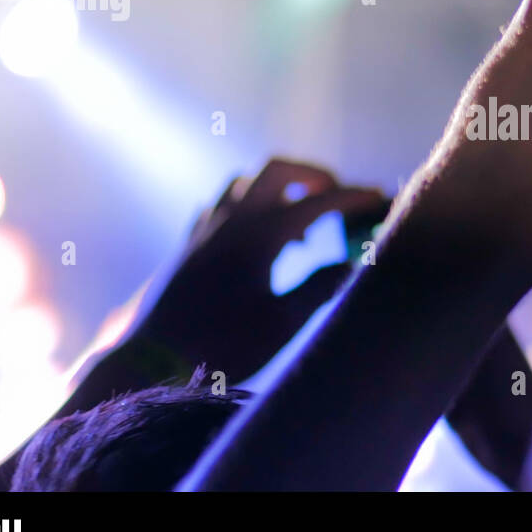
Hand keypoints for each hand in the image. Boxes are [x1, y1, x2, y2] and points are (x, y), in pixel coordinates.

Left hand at [127, 158, 384, 381]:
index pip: (319, 201)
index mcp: (260, 234)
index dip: (354, 197)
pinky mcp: (188, 245)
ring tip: (299, 221)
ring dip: (278, 189)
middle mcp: (232, 219)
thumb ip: (321, 287)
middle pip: (277, 170)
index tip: (380, 198)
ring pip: (245, 183)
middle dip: (313, 176)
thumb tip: (352, 261)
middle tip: (338, 197)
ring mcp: (206, 229)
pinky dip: (249, 208)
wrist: (151, 361)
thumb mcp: (283, 323)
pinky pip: (221, 206)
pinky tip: (256, 238)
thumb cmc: (221, 346)